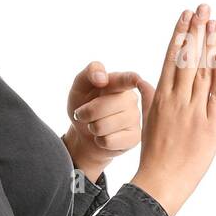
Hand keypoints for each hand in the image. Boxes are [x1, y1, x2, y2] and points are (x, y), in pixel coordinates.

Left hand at [63, 61, 152, 181]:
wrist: (84, 133)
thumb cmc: (83, 104)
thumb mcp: (79, 86)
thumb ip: (89, 73)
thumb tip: (102, 78)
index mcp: (119, 82)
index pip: (128, 79)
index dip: (132, 79)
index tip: (136, 79)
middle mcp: (131, 98)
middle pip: (104, 107)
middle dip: (87, 113)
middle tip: (85, 114)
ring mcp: (135, 118)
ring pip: (104, 126)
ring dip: (93, 128)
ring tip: (96, 125)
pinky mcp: (135, 137)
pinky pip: (109, 141)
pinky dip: (99, 141)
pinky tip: (103, 137)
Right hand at [130, 3, 215, 215]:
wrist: (160, 182)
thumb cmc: (154, 153)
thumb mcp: (148, 120)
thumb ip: (150, 97)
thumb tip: (145, 81)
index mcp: (160, 97)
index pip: (170, 57)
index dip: (179, 33)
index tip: (185, 14)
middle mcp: (176, 100)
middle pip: (187, 58)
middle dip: (195, 30)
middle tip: (203, 6)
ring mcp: (193, 112)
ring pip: (202, 71)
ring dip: (208, 44)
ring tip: (214, 21)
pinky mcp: (210, 126)